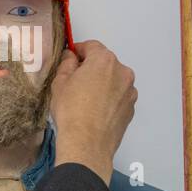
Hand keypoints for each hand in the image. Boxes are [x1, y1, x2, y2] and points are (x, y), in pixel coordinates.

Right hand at [48, 40, 136, 184]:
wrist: (87, 144)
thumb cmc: (72, 112)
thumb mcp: (60, 82)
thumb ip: (67, 63)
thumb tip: (71, 57)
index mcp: (104, 60)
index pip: (91, 46)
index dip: (78, 51)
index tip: (71, 58)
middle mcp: (122, 72)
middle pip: (104, 63)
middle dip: (91, 68)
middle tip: (75, 81)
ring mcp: (129, 91)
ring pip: (113, 80)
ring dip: (102, 83)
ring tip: (86, 99)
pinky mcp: (131, 108)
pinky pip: (118, 96)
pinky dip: (109, 98)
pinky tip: (95, 110)